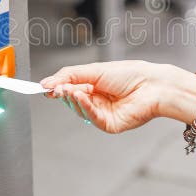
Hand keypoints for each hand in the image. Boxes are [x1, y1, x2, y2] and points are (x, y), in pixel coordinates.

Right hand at [40, 61, 195, 133]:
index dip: (57, 88)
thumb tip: (47, 82)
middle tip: (57, 88)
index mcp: (94, 86)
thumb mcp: (95, 70)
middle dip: (63, 93)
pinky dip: (84, 107)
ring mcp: (103, 114)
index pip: (70, 89)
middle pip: (72, 100)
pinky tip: (82, 96)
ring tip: (70, 89)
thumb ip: (70, 75)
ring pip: (79, 110)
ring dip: (73, 99)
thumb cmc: (130, 74)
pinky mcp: (109, 125)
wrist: (152, 85)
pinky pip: (92, 118)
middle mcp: (97, 101)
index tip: (43, 87)